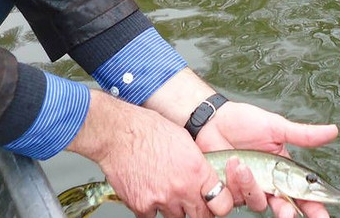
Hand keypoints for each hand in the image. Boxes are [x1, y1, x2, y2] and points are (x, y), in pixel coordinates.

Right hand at [67, 90, 235, 217]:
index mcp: (196, 170)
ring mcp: (161, 200)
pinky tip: (146, 191)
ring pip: (175, 217)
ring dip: (172, 207)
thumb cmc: (147, 130)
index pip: (221, 204)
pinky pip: (151, 216)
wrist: (118, 133)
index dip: (218, 206)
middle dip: (196, 210)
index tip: (214, 204)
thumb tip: (203, 178)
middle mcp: (181, 188)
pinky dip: (150, 208)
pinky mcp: (141, 206)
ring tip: (163, 189)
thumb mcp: (184, 141)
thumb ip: (196, 165)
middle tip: (189, 202)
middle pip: (199, 216)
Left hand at [195, 101, 339, 217]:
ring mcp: (249, 189)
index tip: (323, 216)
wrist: (212, 121)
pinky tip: (231, 164)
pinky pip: (235, 199)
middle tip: (289, 212)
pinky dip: (234, 182)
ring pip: (258, 203)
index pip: (304, 194)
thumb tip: (334, 131)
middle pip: (285, 208)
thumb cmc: (244, 122)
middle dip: (289, 212)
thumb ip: (304, 135)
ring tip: (243, 165)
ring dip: (251, 186)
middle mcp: (268, 184)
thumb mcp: (277, 127)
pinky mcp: (229, 191)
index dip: (315, 207)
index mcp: (284, 171)